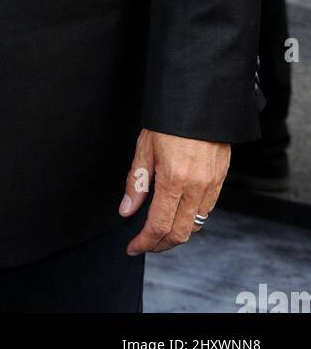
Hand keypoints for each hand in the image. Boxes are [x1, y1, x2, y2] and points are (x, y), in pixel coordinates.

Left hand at [119, 128, 228, 253]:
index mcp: (173, 180)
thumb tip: (126, 210)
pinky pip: (207, 211)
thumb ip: (135, 182)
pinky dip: (191, 220)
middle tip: (144, 244)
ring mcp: (211, 185)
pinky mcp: (220, 180)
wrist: (201, 101)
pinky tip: (178, 213)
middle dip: (160, 245)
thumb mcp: (144, 147)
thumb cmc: (170, 121)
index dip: (144, 242)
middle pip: (179, 234)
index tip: (133, 247)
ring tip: (159, 231)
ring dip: (176, 234)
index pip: (159, 225)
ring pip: (195, 225)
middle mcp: (196, 187)